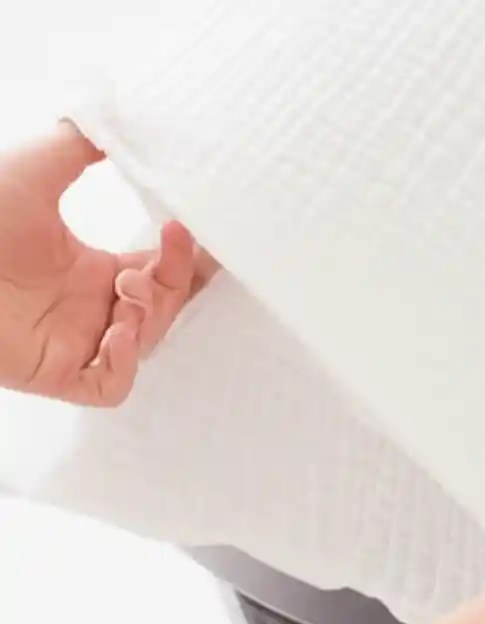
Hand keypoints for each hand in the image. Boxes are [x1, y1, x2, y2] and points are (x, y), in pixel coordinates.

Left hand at [0, 122, 212, 405]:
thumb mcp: (35, 168)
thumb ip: (83, 143)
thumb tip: (123, 118)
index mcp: (88, 270)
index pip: (159, 271)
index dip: (184, 256)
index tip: (189, 228)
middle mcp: (85, 309)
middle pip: (162, 308)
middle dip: (179, 281)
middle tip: (172, 249)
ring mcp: (71, 342)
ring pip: (143, 345)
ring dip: (152, 314)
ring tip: (129, 286)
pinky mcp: (52, 371)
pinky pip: (110, 385)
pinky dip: (125, 362)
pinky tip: (117, 330)